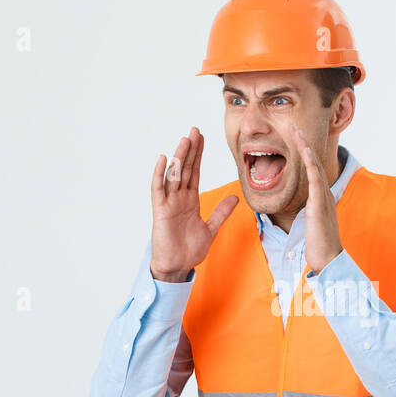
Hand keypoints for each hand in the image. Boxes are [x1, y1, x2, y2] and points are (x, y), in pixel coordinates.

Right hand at [149, 126, 238, 281]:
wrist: (177, 266)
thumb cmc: (189, 249)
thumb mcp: (211, 228)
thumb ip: (222, 212)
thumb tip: (236, 197)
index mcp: (190, 200)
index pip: (195, 172)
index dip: (198, 155)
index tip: (202, 138)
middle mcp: (179, 198)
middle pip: (186, 169)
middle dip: (190, 149)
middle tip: (195, 130)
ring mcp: (169, 203)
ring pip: (174, 175)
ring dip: (179, 157)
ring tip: (185, 140)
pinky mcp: (161, 211)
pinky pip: (159, 189)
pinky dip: (160, 174)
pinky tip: (164, 160)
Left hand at [291, 123, 342, 274]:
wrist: (329, 261)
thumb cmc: (319, 246)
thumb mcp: (310, 225)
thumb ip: (307, 214)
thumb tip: (301, 211)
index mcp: (320, 198)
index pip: (312, 171)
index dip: (305, 154)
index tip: (296, 140)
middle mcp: (324, 194)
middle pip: (314, 163)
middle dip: (304, 144)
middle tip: (295, 126)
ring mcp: (323, 198)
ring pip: (315, 166)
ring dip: (305, 147)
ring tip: (296, 131)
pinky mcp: (320, 204)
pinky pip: (315, 179)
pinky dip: (310, 163)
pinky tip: (304, 150)